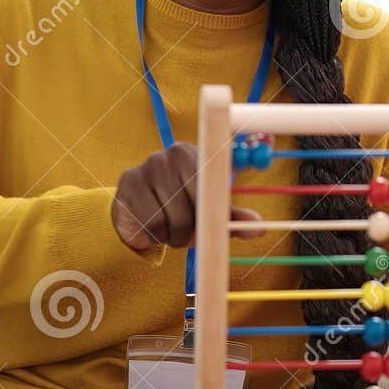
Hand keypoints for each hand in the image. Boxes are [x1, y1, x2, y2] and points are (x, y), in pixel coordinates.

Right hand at [111, 142, 262, 249]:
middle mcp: (175, 153)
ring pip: (174, 217)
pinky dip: (154, 235)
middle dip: (194, 230)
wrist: (136, 216)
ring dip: (173, 236)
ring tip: (168, 230)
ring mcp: (151, 164)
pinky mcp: (129, 180)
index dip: (218, 202)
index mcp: (200, 155)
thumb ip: (232, 220)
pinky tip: (151, 227)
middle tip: (186, 235)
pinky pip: (151, 222)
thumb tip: (259, 227)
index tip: (221, 210)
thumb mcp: (209, 216)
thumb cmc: (179, 212)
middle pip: (199, 205)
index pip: (218, 179)